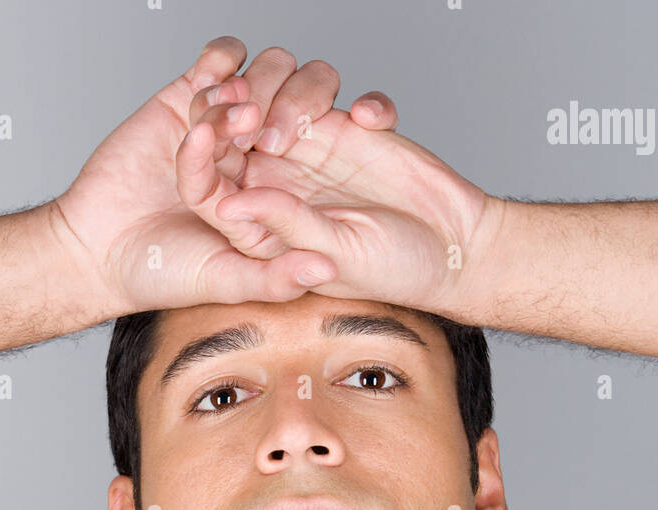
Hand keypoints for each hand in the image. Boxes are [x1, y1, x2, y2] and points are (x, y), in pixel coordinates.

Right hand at [51, 38, 340, 314]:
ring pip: (255, 81)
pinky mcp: (183, 103)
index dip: (322, 134)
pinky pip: (217, 64)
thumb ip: (275, 280)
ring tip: (228, 114)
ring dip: (246, 89)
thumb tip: (326, 270)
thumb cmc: (162, 272)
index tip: (299, 142)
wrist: (97, 249)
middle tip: (256, 126)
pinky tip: (215, 78)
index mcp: (274, 197)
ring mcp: (220, 129)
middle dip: (281, 105)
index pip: (318, 152)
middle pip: (291, 106)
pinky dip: (221, 61)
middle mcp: (253, 160)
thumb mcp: (226, 282)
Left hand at [179, 93, 499, 320]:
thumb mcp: (338, 255)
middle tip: (253, 104)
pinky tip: (373, 121)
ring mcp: (312, 152)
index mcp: (262, 228)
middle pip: (235, 130)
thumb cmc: (396, 271)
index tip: (208, 132)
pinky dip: (354, 97)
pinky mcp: (348, 127)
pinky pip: (335, 91)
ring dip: (290, 91)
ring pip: (280, 95)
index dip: (202, 156)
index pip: (211, 187)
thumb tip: (230, 206)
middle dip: (238, 107)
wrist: (454, 251)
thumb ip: (286, 226)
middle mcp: (279, 185)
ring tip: (319, 115)